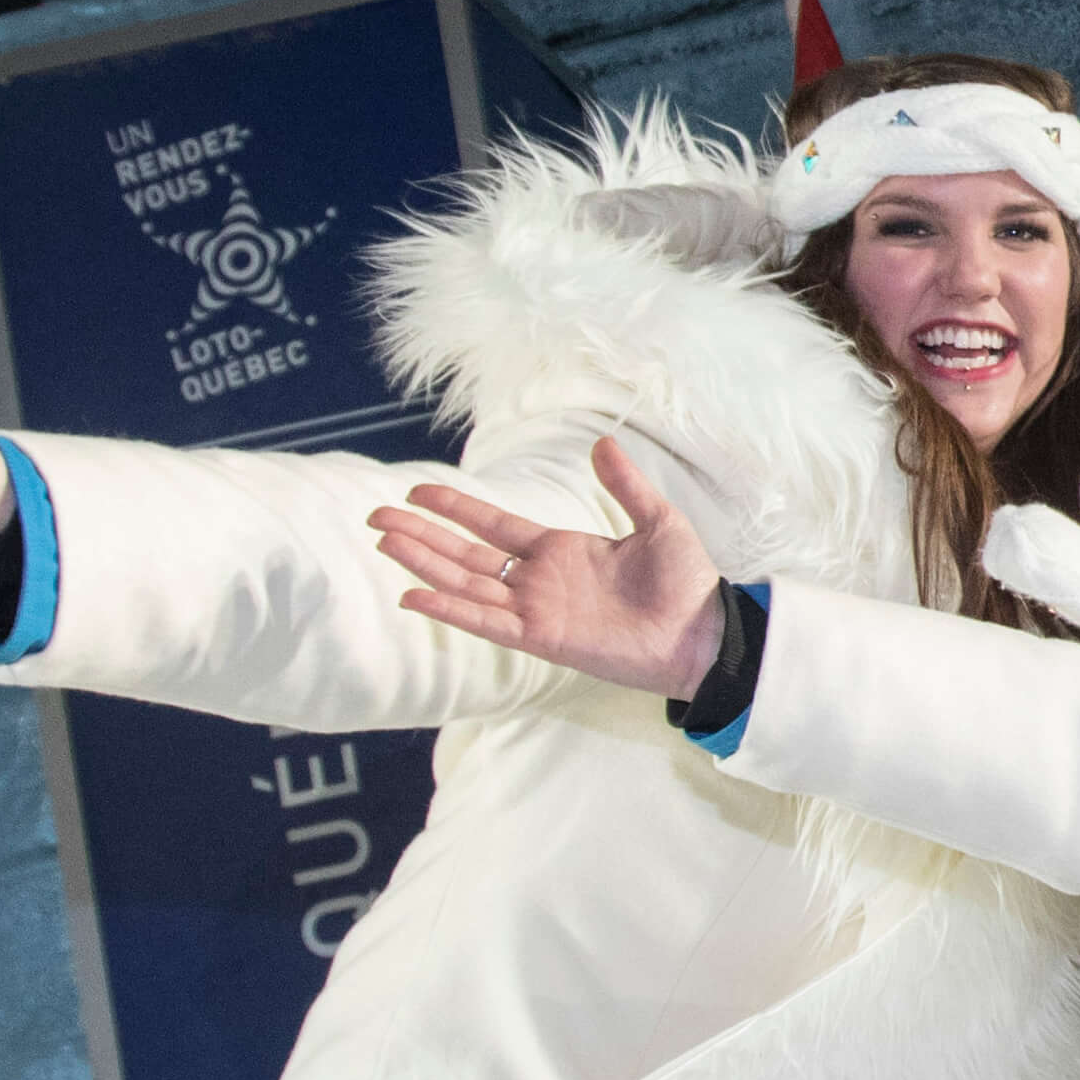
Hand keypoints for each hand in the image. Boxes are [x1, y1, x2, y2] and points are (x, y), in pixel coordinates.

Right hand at [369, 438, 726, 697]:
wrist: (703, 633)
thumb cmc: (686, 583)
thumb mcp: (657, 521)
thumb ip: (626, 486)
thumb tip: (601, 442)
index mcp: (560, 550)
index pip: (493, 526)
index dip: (456, 509)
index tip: (417, 493)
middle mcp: (539, 580)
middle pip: (466, 554)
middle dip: (421, 536)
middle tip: (376, 517)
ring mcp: (536, 609)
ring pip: (466, 583)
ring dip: (424, 563)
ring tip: (384, 542)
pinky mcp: (542, 637)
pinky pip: (486, 621)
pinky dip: (450, 609)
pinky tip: (413, 594)